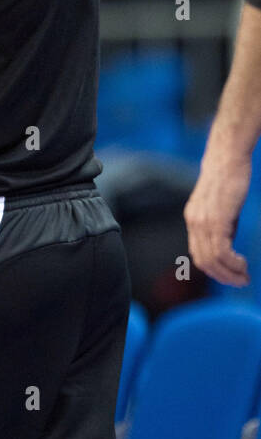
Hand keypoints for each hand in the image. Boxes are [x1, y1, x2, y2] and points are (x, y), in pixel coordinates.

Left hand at [183, 138, 251, 286]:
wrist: (228, 156)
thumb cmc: (230, 178)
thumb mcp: (223, 207)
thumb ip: (223, 227)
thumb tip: (227, 248)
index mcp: (193, 220)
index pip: (198, 254)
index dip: (215, 270)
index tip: (232, 275)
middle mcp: (194, 223)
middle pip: (203, 262)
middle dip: (223, 277)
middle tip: (241, 282)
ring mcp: (203, 222)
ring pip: (212, 260)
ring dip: (229, 273)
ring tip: (244, 277)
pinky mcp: (216, 219)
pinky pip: (220, 251)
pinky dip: (232, 263)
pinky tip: (243, 264)